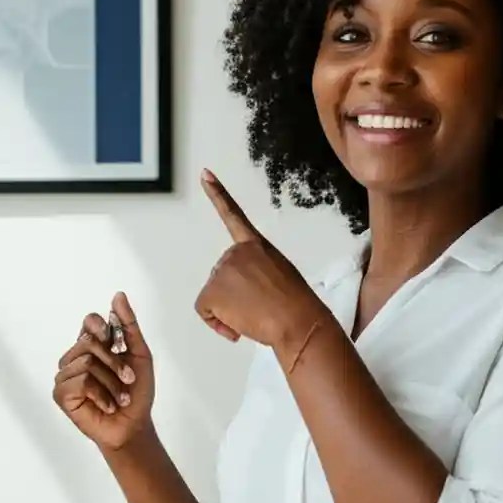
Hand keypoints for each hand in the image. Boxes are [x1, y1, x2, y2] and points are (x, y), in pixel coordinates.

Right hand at [53, 292, 155, 451]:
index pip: (90, 321)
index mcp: (92, 345)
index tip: (116, 342)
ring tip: (119, 398)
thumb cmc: (136, 392)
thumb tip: (118, 295)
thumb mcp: (139, 354)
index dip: (102, 328)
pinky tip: (107, 405)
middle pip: (89, 342)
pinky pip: (80, 381)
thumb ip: (129, 325)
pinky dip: (101, 394)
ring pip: (86, 362)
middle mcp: (76, 356)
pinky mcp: (60, 393)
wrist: (134, 425)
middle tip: (128, 380)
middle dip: (115, 363)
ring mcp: (66, 375)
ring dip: (111, 383)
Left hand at [196, 169, 323, 346]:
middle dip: (234, 295)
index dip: (218, 194)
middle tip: (259, 308)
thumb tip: (243, 294)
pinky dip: (216, 323)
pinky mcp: (213, 290)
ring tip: (255, 316)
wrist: (297, 321)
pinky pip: (205, 311)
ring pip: (215, 296)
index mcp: (257, 246)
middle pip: (223, 276)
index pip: (234, 215)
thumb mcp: (281, 277)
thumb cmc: (297, 307)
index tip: (205, 174)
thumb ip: (258, 273)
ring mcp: (223, 269)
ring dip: (228, 310)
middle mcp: (237, 252)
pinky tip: (236, 329)